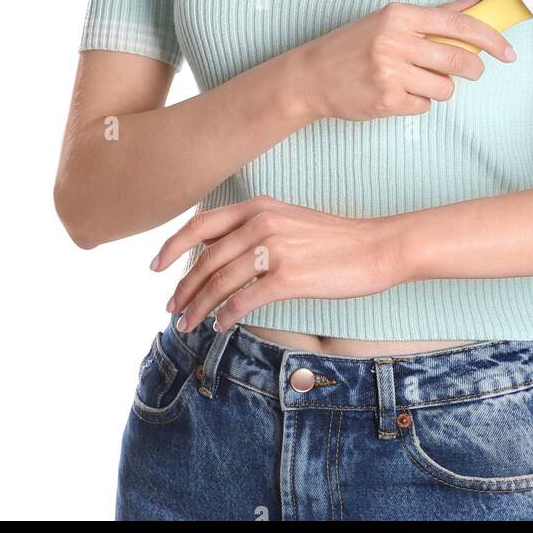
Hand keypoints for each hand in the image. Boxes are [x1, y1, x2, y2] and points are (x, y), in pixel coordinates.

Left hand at [151, 195, 410, 331]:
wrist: (377, 247)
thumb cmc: (336, 239)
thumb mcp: (290, 220)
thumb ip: (254, 230)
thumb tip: (218, 254)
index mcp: (260, 206)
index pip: (201, 224)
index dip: (173, 246)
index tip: (155, 266)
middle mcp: (262, 223)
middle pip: (206, 259)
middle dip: (182, 287)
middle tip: (171, 308)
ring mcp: (274, 249)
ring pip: (219, 282)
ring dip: (198, 307)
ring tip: (187, 324)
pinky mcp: (288, 277)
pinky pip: (244, 300)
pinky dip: (227, 316)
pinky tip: (221, 326)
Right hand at [289, 0, 516, 123]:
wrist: (312, 76)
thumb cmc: (354, 45)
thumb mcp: (390, 20)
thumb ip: (435, 15)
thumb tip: (477, 4)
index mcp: (400, 15)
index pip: (459, 25)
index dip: (491, 38)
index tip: (507, 50)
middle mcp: (395, 41)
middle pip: (459, 59)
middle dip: (472, 69)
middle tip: (470, 71)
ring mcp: (390, 72)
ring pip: (445, 88)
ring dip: (440, 88)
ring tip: (416, 81)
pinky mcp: (387, 100)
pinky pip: (424, 106)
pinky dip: (418, 103)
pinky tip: (398, 93)